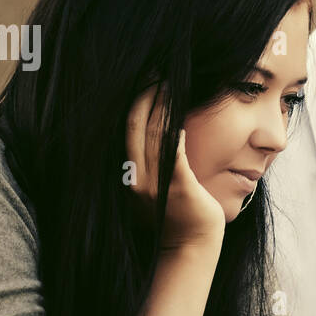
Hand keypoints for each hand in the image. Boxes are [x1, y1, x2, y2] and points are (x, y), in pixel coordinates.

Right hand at [125, 85, 226, 251]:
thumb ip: (150, 161)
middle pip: (134, 124)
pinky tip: (180, 110)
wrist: (191, 247)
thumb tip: (156, 130)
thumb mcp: (155, 186)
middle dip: (144, 93)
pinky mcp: (176, 187)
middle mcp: (134, 177)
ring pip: (152, 132)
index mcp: (127, 174)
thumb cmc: (178, 215)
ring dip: (162, 103)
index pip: (124, 128)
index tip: (142, 77)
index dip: (131, 100)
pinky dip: (174, 127)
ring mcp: (153, 183)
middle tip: (155, 68)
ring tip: (169, 80)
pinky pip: (172, 149)